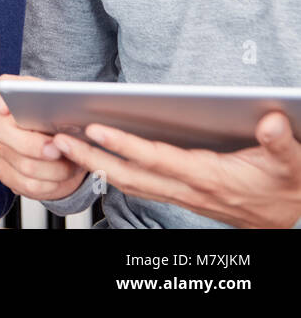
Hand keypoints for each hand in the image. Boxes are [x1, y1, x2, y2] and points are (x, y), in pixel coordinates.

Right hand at [0, 74, 88, 201]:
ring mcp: (0, 150)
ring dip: (56, 169)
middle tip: (58, 149)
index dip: (0, 99)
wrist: (62, 146)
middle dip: (36, 146)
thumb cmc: (58, 119)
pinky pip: (30, 184)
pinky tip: (62, 177)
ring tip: (71, 163)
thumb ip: (51, 93)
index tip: (6, 108)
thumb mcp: (58, 99)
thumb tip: (52, 102)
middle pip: (8, 135)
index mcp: (9, 100)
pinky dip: (52, 184)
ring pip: (26, 165)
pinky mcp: (6, 174)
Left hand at [51, 111, 300, 227]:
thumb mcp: (291, 162)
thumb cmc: (286, 185)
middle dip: (91, 158)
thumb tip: (271, 121)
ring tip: (64, 143)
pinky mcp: (178, 195)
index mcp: (209, 177)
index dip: (125, 145)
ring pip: (128, 182)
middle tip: (58, 139)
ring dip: (94, 164)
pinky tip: (94, 156)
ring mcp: (180, 195)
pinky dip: (111, 172)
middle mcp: (188, 189)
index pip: (157, 160)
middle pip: (130, 175)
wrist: (289, 214)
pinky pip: (137, 185)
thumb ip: (280, 142)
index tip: (96, 129)